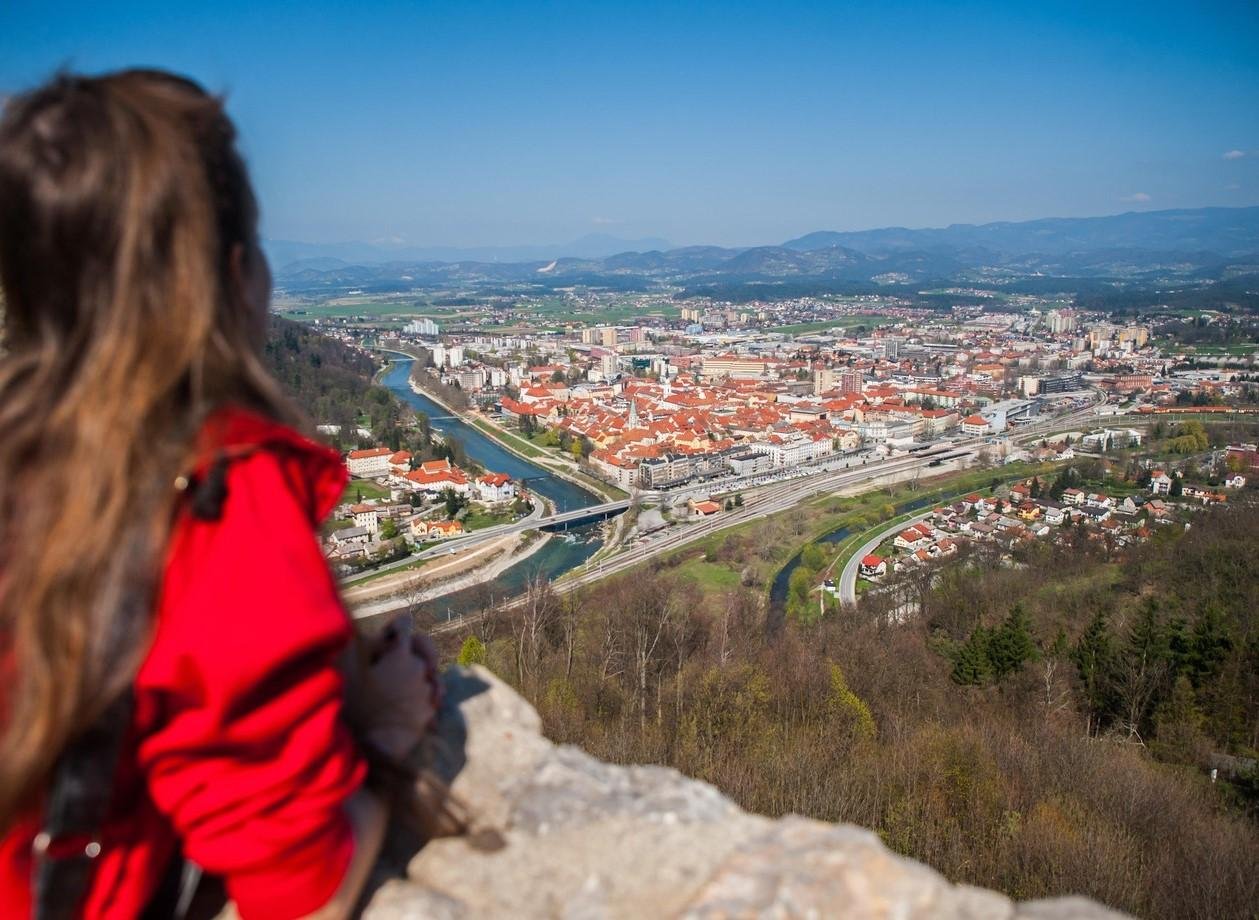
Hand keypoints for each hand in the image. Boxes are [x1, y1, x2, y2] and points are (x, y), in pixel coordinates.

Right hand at [361, 617, 441, 762]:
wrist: (379, 747)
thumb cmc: (359, 707)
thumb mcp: (349, 671)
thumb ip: (360, 647)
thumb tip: (366, 635)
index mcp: (400, 654)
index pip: (404, 624)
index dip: (395, 626)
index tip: (389, 632)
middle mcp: (419, 668)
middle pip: (421, 647)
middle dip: (410, 648)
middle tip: (395, 658)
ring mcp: (427, 689)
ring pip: (427, 671)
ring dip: (417, 673)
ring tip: (399, 684)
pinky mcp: (431, 710)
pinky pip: (429, 694)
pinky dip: (420, 694)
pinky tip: (406, 702)